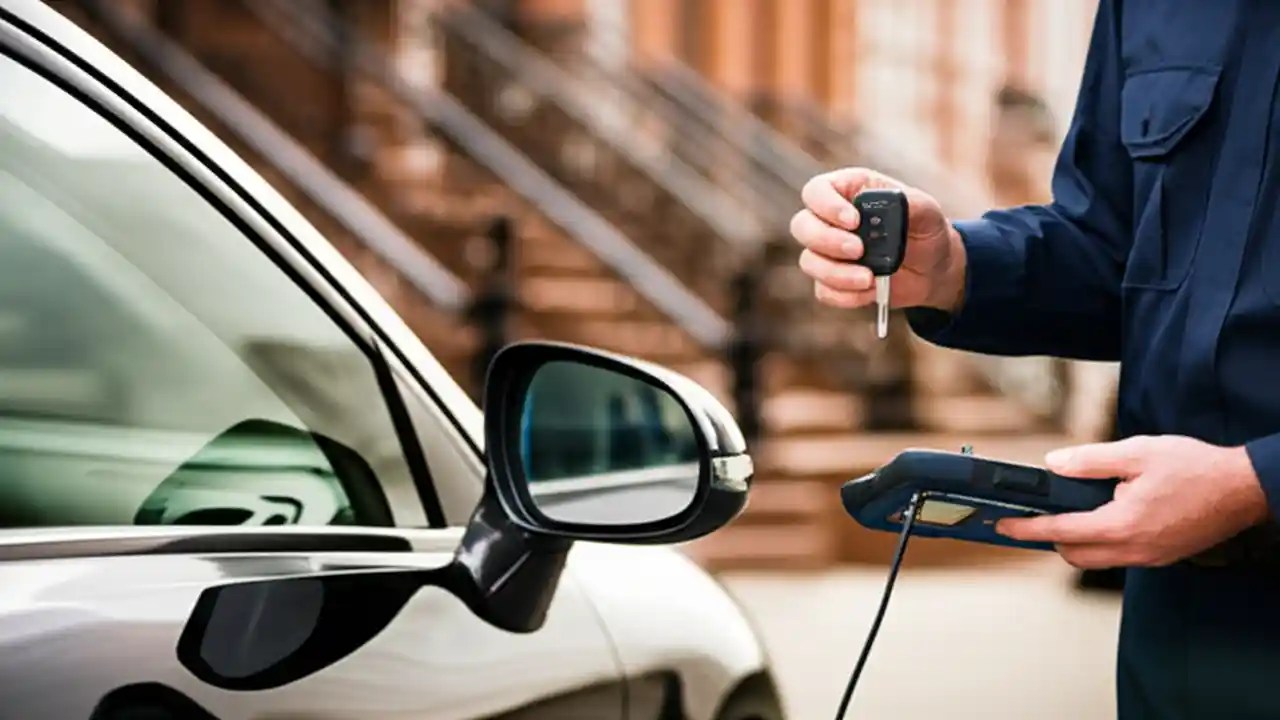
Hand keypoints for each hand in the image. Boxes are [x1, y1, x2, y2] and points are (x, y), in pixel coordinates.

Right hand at [790, 167, 966, 312]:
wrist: (933, 269)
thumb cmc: (926, 231)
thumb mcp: (926, 211)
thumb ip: (908, 203)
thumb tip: (886, 202)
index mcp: (848, 192)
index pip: (816, 191)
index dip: (827, 206)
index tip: (854, 221)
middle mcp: (830, 220)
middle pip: (802, 226)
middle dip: (827, 241)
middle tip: (859, 251)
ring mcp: (828, 253)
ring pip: (809, 261)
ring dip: (837, 274)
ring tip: (870, 279)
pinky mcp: (832, 281)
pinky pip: (823, 291)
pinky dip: (845, 295)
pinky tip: (871, 290)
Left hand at [996, 436, 1270, 568]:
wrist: (1244, 489)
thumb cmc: (1195, 468)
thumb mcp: (1136, 452)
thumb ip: (1090, 461)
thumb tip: (1053, 465)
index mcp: (1122, 525)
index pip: (1060, 531)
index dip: (1026, 529)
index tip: (1002, 526)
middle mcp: (1134, 549)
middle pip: (1073, 554)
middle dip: (1050, 536)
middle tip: (1035, 514)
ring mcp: (1149, 557)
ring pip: (1096, 559)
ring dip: (1077, 541)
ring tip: (1069, 512)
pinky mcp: (1161, 557)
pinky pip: (1120, 557)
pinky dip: (1102, 542)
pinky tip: (1104, 517)